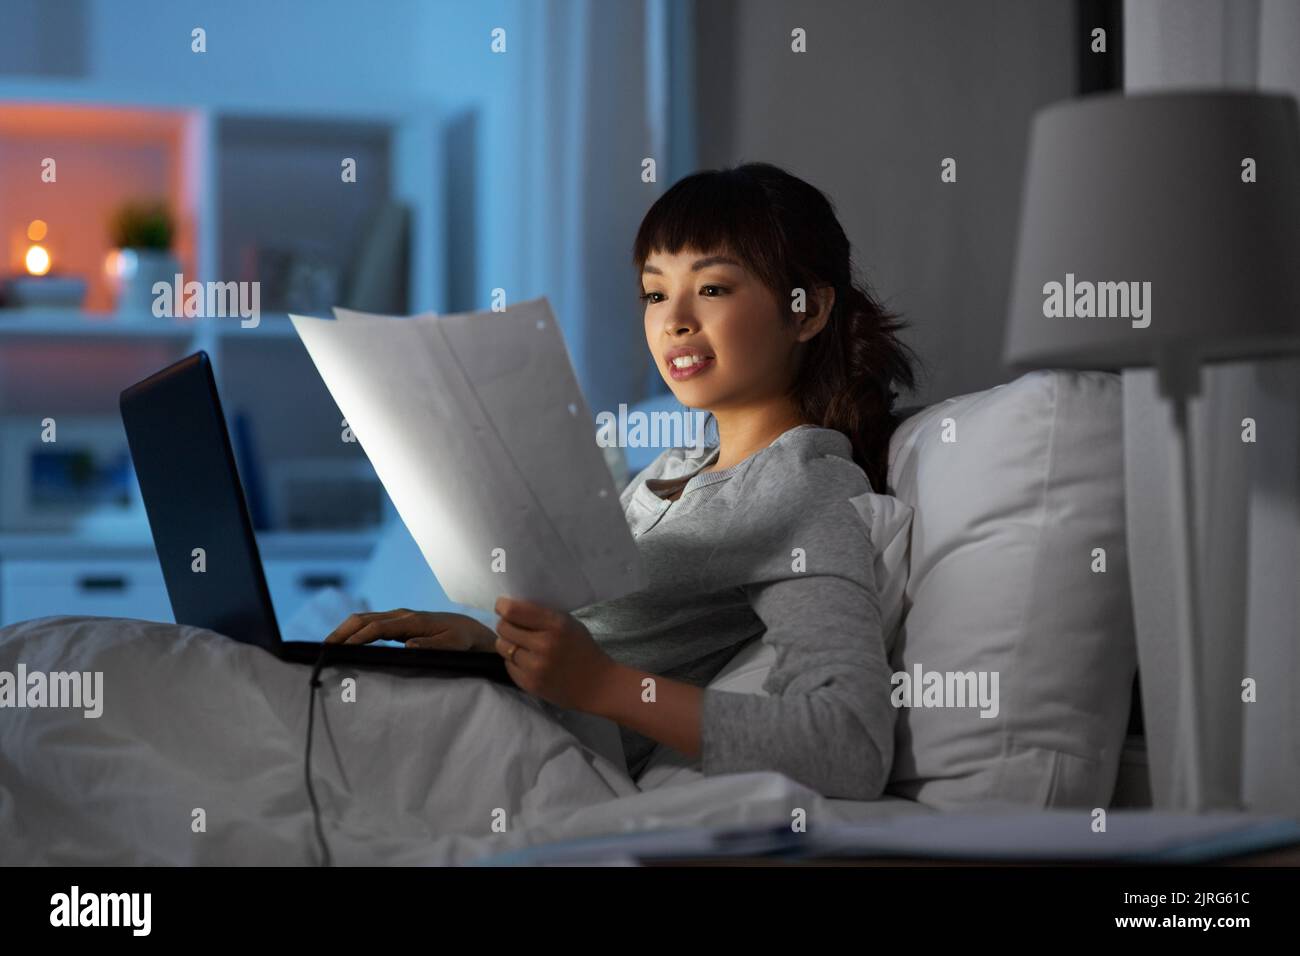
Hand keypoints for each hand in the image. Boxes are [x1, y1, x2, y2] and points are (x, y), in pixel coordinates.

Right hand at [324, 609, 495, 650]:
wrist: (470, 630)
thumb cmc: (463, 640)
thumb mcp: (453, 646)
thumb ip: (432, 646)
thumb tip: (407, 644)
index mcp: (412, 621)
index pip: (377, 628)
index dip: (357, 638)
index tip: (339, 650)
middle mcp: (402, 616)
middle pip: (363, 619)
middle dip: (342, 632)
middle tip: (323, 649)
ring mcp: (398, 618)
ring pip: (363, 620)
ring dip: (344, 631)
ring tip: (327, 647)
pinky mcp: (397, 623)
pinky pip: (370, 624)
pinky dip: (354, 632)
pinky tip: (344, 644)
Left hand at [493, 596, 615, 710]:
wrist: (596, 684)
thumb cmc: (582, 648)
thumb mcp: (568, 623)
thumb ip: (542, 615)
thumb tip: (508, 608)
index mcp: (555, 625)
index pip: (513, 611)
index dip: (502, 606)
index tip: (502, 606)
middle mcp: (543, 645)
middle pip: (504, 627)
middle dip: (506, 624)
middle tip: (515, 627)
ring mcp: (535, 667)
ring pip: (502, 646)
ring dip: (508, 643)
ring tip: (521, 644)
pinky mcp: (529, 684)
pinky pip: (508, 665)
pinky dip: (513, 660)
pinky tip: (528, 660)